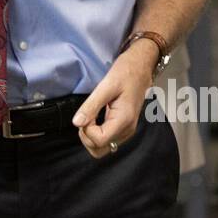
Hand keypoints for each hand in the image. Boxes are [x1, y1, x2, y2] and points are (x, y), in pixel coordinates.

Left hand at [71, 40, 156, 158]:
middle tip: (86, 116)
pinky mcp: (123, 128)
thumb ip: (91, 106)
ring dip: (91, 136)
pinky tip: (95, 118)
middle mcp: (127, 130)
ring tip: (91, 116)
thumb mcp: (106, 86)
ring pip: (102, 147)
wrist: (141, 67)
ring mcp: (126, 131)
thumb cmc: (126, 73)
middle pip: (99, 150)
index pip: (99, 141)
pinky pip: (106, 139)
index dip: (87, 130)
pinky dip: (96, 133)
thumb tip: (76, 123)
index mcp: (124, 120)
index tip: (86, 113)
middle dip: (87, 136)